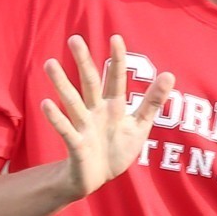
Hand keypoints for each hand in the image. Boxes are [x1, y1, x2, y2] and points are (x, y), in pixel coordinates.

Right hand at [40, 34, 174, 200]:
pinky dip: (57, 118)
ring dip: (62, 83)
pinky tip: (46, 104)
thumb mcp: (140, 126)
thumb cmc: (117, 149)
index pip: (116, 79)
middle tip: (74, 39)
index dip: (117, 60)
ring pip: (72, 101)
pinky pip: (65, 129)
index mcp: (113, 106)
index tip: (116, 38)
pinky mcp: (76, 144)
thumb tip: (170, 74)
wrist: (97, 177)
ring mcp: (84, 125)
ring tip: (50, 64)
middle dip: (83, 62)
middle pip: (89, 83)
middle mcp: (95, 111)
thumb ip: (152, 102)